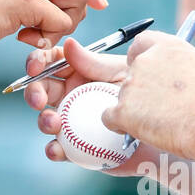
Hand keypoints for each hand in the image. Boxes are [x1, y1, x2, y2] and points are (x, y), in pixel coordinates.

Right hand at [22, 35, 154, 173]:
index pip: (50, 63)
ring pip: (47, 120)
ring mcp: (73, 122)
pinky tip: (58, 149)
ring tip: (55, 123)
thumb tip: (68, 45)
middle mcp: (71, 96)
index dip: (38, 62)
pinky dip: (53, 150)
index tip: (35, 68)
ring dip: (44, 120)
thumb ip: (93, 62)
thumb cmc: (144, 94)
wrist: (160, 128)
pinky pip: (59, 149)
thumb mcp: (120, 72)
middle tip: (39, 100)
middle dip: (34, 92)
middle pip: (41, 90)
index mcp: (78, 73)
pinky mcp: (79, 147)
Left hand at [105, 31, 194, 157]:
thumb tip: (168, 69)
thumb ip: (178, 63)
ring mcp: (130, 85)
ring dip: (135, 110)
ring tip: (162, 123)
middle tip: (159, 107)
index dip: (141, 58)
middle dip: (139, 89)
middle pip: (129, 73)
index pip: (140, 43)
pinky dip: (120, 126)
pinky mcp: (123, 109)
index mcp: (165, 46)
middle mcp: (144, 60)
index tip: (149, 73)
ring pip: (123, 98)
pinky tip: (140, 131)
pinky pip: (110, 117)